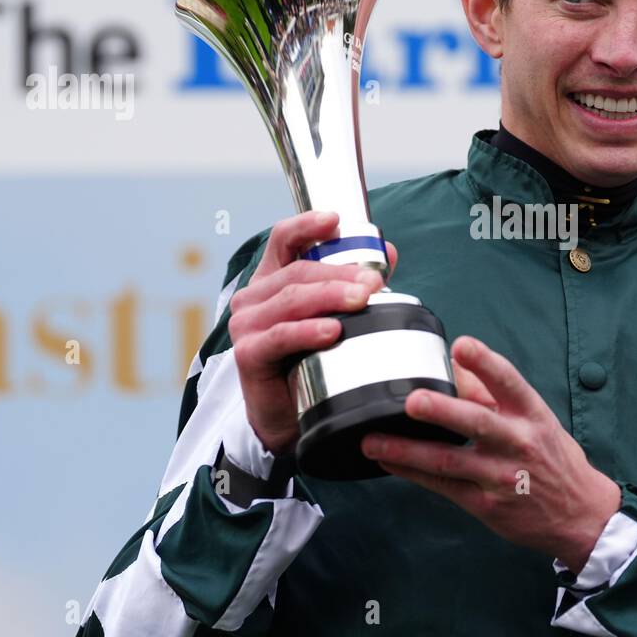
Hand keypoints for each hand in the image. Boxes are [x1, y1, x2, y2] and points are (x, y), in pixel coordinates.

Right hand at [228, 211, 394, 455]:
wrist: (287, 417)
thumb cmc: (309, 360)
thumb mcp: (334, 317)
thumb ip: (357, 284)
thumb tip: (389, 253)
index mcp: (272, 280)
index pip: (283, 240)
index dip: (307, 225)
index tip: (336, 220)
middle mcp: (253, 297)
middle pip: (298, 271)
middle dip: (339, 273)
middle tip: (373, 282)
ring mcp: (246, 325)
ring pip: (291, 299)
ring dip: (329, 297)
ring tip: (361, 300)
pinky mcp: (248, 354)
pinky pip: (280, 336)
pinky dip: (307, 332)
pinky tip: (332, 332)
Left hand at [361, 336, 621, 572]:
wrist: (580, 515)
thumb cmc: (552, 457)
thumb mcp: (535, 419)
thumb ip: (493, 394)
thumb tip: (454, 366)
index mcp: (532, 415)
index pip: (510, 383)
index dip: (486, 363)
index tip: (462, 345)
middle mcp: (518, 444)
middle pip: (478, 423)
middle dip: (443, 411)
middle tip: (412, 400)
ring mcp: (501, 477)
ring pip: (449, 462)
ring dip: (408, 451)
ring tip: (373, 442)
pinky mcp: (487, 505)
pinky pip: (444, 487)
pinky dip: (414, 474)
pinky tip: (388, 463)